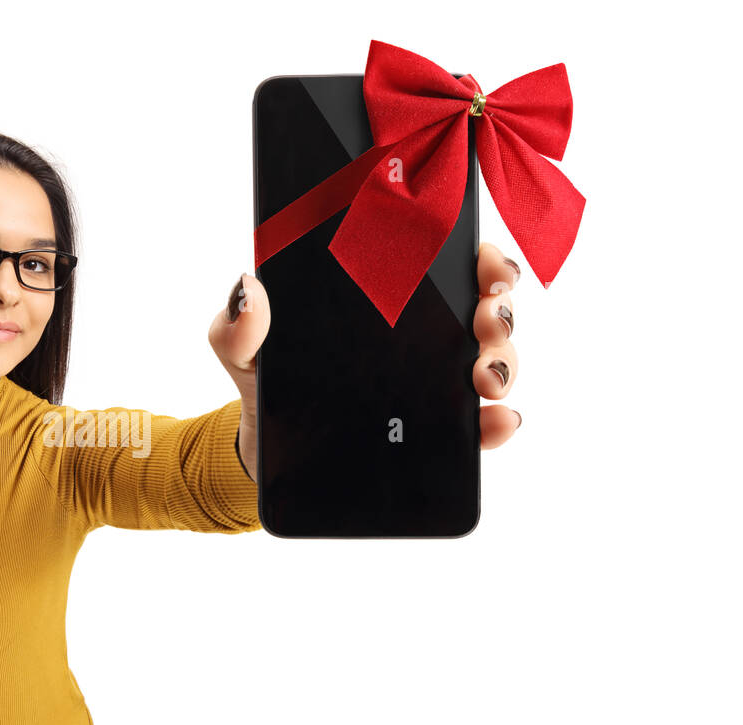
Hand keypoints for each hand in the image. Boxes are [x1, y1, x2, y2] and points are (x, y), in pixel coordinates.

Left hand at [210, 242, 524, 477]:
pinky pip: (479, 426)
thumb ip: (238, 325)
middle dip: (500, 308)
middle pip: (485, 307)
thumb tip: (248, 290)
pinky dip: (497, 423)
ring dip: (505, 360)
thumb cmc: (263, 380)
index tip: (484, 264)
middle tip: (486, 319)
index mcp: (385, 297)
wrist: (263, 449)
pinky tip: (498, 421)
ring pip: (493, 359)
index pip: (446, 262)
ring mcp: (432, 382)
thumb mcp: (242, 348)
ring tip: (484, 375)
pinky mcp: (433, 433)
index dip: (480, 258)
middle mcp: (420, 334)